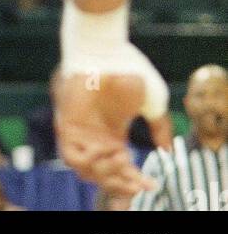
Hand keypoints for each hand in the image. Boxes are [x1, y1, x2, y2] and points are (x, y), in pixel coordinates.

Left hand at [55, 68, 171, 198]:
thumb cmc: (128, 69)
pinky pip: (72, 157)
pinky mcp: (66, 125)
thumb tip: (167, 151)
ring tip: (124, 160)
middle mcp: (95, 137)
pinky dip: (89, 163)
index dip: (135, 180)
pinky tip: (108, 152)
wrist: (105, 49)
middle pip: (104, 175)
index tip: (152, 185)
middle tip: (138, 183)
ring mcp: (79, 132)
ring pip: (88, 171)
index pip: (121, 168)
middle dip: (123, 184)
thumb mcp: (153, 102)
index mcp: (112, 134)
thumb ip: (160, 127)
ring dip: (108, 174)